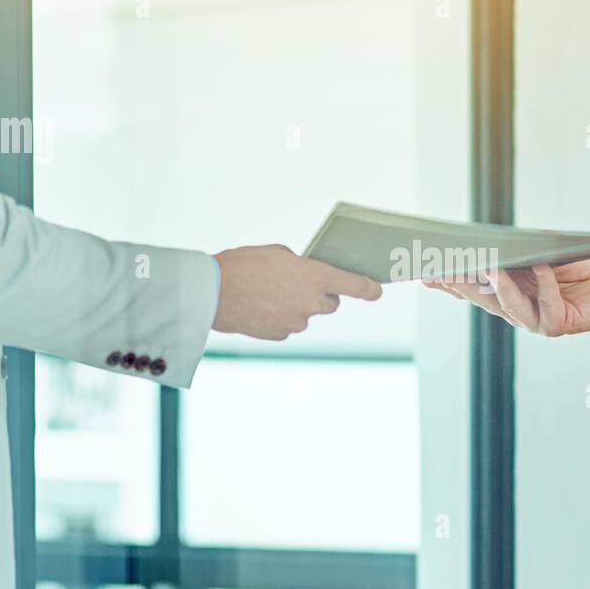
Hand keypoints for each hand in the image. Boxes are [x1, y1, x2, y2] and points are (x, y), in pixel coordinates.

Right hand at [213, 245, 381, 339]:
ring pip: (307, 314)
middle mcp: (311, 303)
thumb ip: (300, 265)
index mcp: (315, 277)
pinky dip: (280, 316)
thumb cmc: (243, 265)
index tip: (377, 290)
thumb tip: (307, 276)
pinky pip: (289, 324)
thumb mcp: (277, 253)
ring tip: (269, 293)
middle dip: (320, 294)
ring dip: (296, 305)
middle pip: (330, 302)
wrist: (212, 293)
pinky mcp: (282, 334)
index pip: (355, 285)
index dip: (369, 288)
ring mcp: (297, 322)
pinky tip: (261, 305)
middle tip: (297, 283)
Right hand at [424, 256, 589, 335]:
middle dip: (462, 285)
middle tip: (444, 271)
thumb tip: (492, 241)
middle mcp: (516, 310)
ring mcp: (535, 320)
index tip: (427, 271)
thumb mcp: (540, 253)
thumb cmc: (576, 266)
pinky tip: (541, 267)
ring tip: (492, 268)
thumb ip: (517, 253)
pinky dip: (545, 285)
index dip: (449, 282)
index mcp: (506, 293)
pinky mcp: (558, 325)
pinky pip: (547, 307)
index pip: (472, 289)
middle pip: (484, 299)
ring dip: (500, 288)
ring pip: (510, 307)